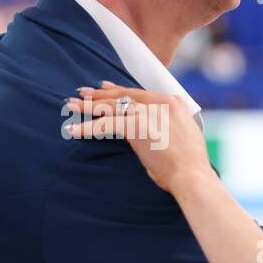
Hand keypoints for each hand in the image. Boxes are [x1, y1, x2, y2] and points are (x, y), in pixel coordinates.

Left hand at [65, 82, 210, 193]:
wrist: (192, 175)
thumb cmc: (188, 165)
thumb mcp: (183, 136)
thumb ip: (168, 126)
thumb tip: (152, 132)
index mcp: (173, 103)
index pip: (139, 92)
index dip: (118, 90)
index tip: (104, 87)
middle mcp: (161, 103)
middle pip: (123, 95)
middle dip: (100, 94)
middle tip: (82, 93)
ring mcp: (148, 112)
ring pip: (111, 106)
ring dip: (88, 107)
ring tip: (70, 106)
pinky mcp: (137, 125)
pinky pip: (105, 124)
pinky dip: (87, 127)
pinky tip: (73, 129)